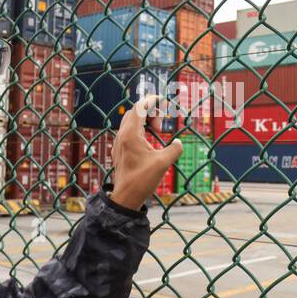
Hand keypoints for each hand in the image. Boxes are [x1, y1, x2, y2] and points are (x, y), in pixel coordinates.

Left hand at [108, 94, 182, 209]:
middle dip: (150, 112)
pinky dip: (140, 130)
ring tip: (158, 133)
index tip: (163, 99)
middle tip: (162, 125)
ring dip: (145, 121)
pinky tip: (149, 142)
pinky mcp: (119, 151)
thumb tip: (177, 143)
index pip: (140, 107)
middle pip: (135, 112)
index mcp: (131, 134)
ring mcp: (119, 143)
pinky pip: (128, 132)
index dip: (152, 100)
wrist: (125, 198)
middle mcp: (122, 136)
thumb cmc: (142, 180)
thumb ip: (173, 149)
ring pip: (131, 122)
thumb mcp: (163, 163)